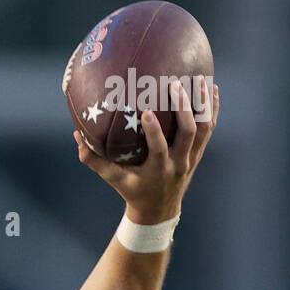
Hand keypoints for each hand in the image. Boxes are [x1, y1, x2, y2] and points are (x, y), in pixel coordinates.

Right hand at [73, 79, 218, 223]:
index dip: (154, 131)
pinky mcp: (198, 152)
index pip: (159, 149)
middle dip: (184, 109)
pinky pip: (209, 128)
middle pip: (188, 134)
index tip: (147, 111)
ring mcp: (191, 157)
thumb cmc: (133, 191)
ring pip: (203, 128)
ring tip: (201, 79)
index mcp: (158, 170)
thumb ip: (95, 161)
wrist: (159, 211)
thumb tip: (77, 137)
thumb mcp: (115, 180)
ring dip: (203, 104)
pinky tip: (212, 88)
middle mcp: (178, 163)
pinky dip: (213, 108)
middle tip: (177, 84)